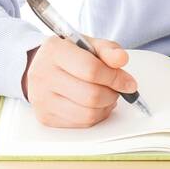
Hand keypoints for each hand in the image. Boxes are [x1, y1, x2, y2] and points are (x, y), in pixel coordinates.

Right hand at [22, 34, 138, 127]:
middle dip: (112, 94)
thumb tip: (122, 59)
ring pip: (87, 114)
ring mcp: (41, 98)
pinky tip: (95, 106)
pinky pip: (80, 124)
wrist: (41, 66)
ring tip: (107, 96)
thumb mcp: (88, 44)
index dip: (115, 78)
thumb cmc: (68, 55)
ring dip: (105, 107)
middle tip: (117, 89)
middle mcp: (42, 74)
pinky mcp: (45, 117)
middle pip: (90, 95)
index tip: (129, 82)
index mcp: (54, 50)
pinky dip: (95, 116)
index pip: (91, 70)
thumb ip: (108, 50)